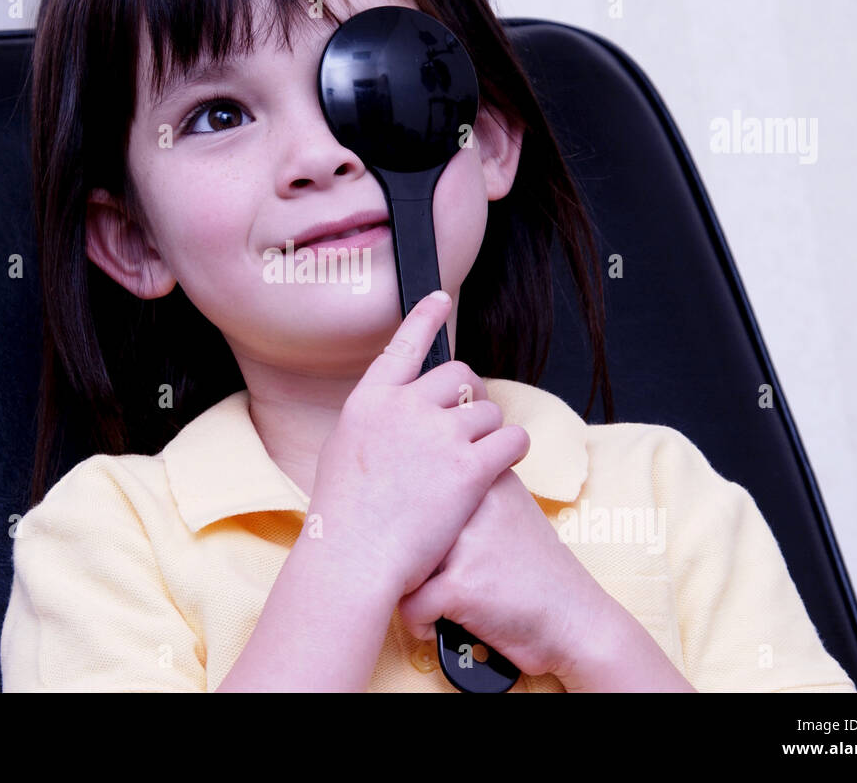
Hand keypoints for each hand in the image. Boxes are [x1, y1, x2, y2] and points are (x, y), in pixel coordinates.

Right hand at [307, 290, 532, 599]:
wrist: (353, 557)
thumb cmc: (343, 518)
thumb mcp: (342, 451)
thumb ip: (374, 424)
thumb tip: (396, 414)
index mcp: (370, 400)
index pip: (404, 346)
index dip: (425, 318)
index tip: (439, 298)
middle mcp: (405, 407)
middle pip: (459, 376)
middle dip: (470, 398)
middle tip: (468, 425)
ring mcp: (438, 434)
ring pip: (488, 411)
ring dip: (489, 431)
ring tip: (477, 459)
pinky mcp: (469, 467)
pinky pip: (512, 440)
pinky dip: (513, 449)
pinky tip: (505, 462)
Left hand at [398, 466, 687, 688]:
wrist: (581, 624)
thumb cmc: (541, 575)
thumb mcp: (513, 514)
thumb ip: (472, 497)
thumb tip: (414, 496)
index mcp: (489, 479)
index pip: (422, 485)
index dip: (417, 520)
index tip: (429, 542)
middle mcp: (476, 501)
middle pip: (406, 522)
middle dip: (409, 553)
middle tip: (424, 575)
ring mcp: (466, 542)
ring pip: (402, 560)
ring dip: (411, 586)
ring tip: (431, 601)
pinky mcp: (458, 584)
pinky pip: (410, 605)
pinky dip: (419, 624)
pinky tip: (437, 627)